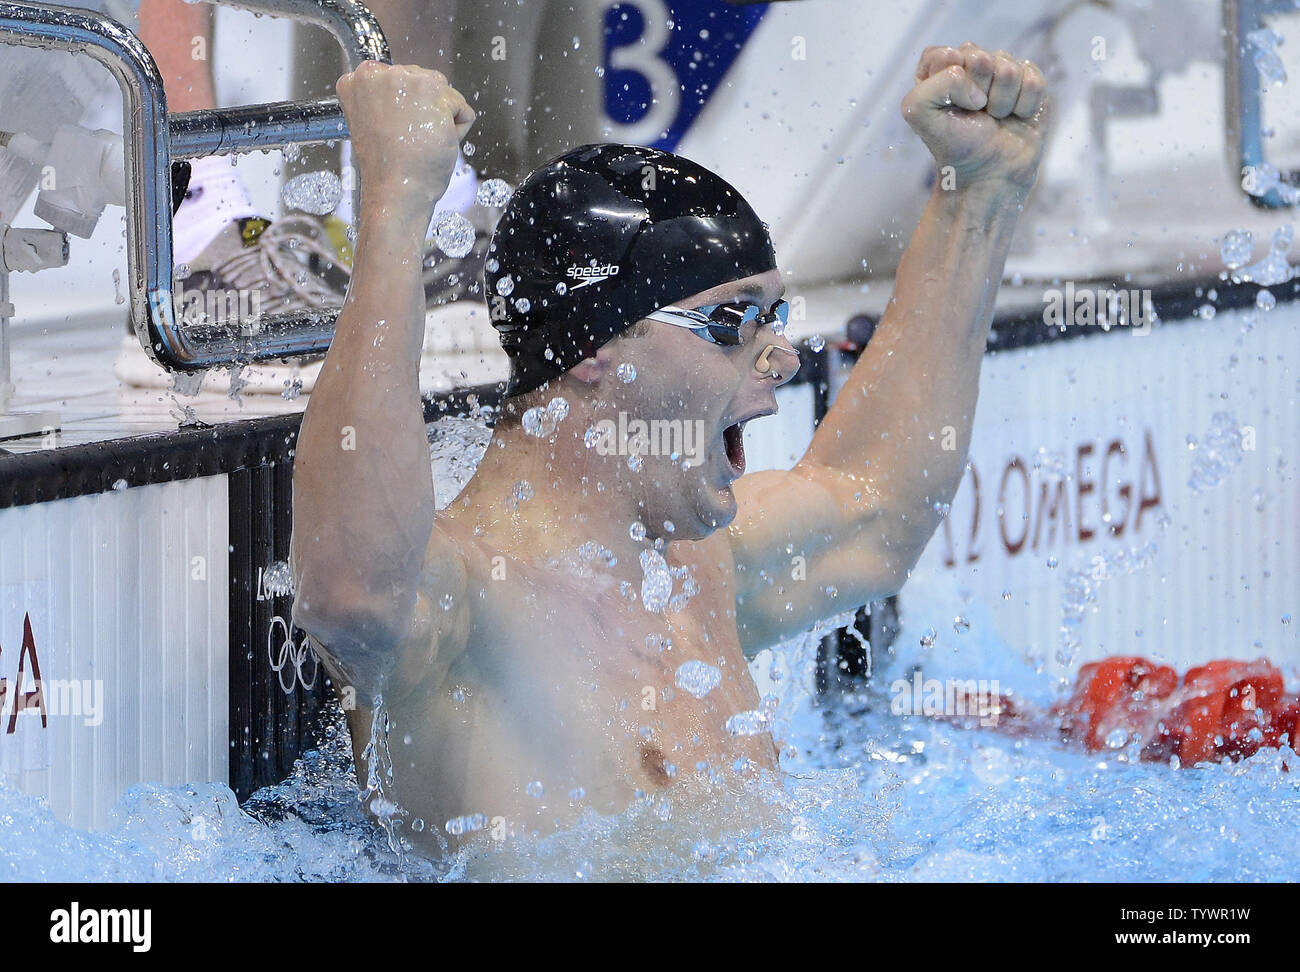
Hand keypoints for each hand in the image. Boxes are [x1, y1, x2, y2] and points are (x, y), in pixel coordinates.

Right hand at [335, 62, 474, 208]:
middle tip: (408, 139)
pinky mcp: (432, 90)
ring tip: (420, 141)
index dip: (406, 111)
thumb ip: (386, 101)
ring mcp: (405, 78)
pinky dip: (458, 131)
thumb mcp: (373, 122)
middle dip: (425, 112)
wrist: (395, 190)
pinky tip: (435, 143)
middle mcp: (378, 72)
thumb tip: (410, 97)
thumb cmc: (387, 166)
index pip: (401, 82)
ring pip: (445, 94)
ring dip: (442, 120)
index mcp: (359, 79)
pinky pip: (463, 110)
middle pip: (425, 84)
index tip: (394, 131)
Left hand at [901, 43, 1048, 192]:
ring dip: (1001, 102)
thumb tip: (978, 87)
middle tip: (975, 114)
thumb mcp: (919, 113)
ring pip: (1008, 67)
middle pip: (979, 56)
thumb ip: (933, 83)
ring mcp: (1003, 73)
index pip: (945, 55)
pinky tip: (1015, 118)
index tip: (951, 107)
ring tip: (995, 119)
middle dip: (977, 91)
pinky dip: (1024, 106)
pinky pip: (1033, 79)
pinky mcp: (1030, 83)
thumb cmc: (953, 145)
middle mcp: (972, 67)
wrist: (988, 176)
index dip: (951, 82)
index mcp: (940, 70)